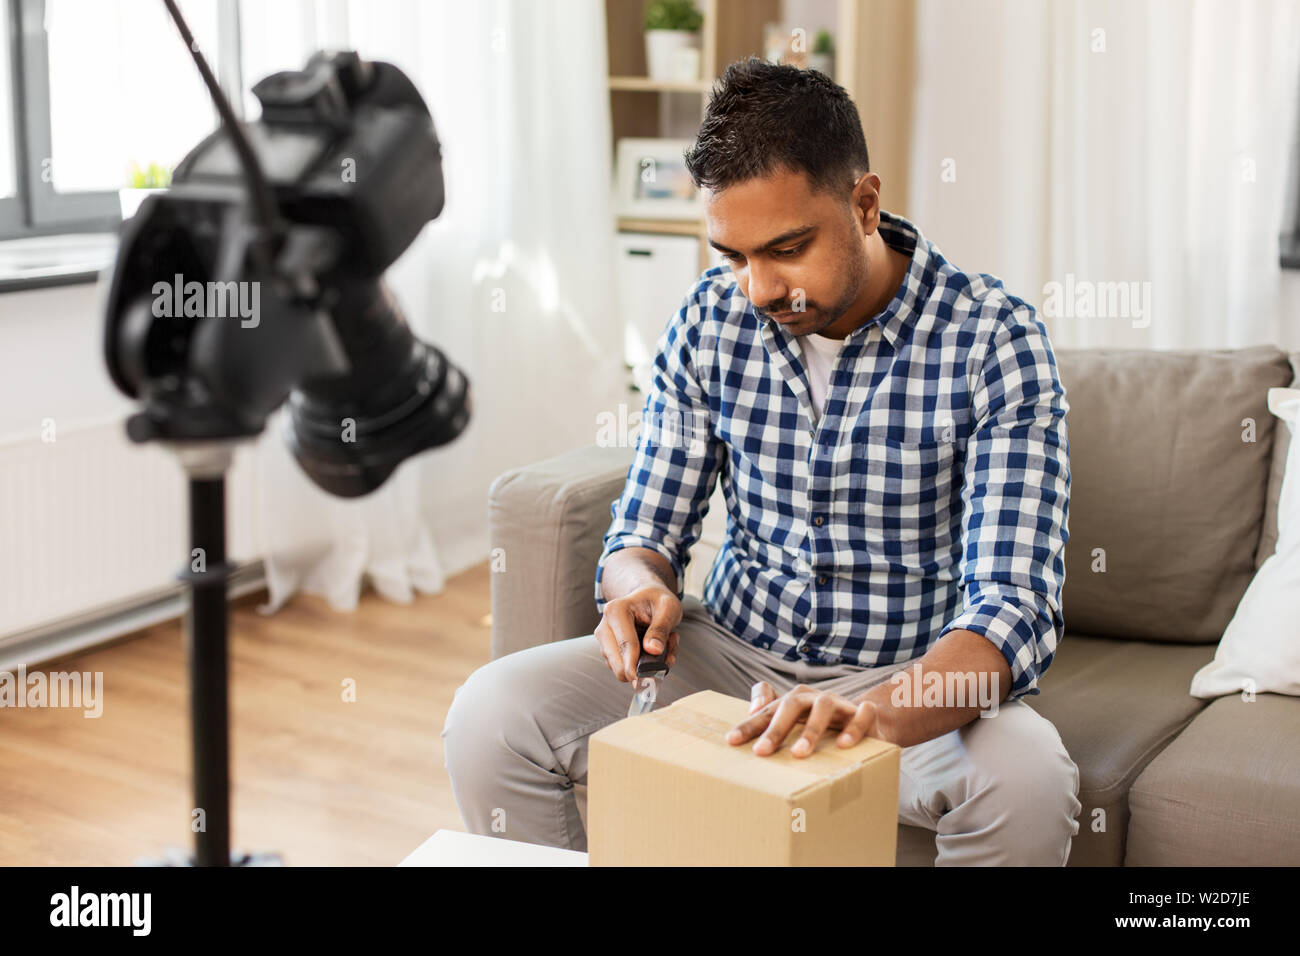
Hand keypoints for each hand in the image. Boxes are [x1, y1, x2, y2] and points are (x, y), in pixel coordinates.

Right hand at [594, 586, 680, 682]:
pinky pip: (626, 669)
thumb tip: (653, 650)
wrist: (648, 598)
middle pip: (617, 663)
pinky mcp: (610, 652)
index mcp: (616, 611)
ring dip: (646, 665)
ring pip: (622, 669)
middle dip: (642, 667)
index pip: (625, 645)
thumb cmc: (658, 601)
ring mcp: (605, 641)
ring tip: (664, 644)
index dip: (635, 665)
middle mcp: (604, 626)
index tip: (643, 681)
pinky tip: (655, 649)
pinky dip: (643, 665)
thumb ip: (661, 629)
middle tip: (668, 655)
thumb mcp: (668, 608)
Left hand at [726, 682, 880, 756]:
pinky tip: (842, 745)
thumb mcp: (793, 721)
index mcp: (793, 701)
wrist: (865, 722)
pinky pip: (862, 714)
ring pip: (824, 706)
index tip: (732, 741)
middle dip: (776, 728)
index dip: (749, 726)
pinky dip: (853, 727)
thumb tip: (750, 710)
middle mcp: (814, 698)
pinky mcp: (865, 713)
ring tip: (799, 753)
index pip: (767, 712)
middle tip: (762, 751)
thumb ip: (768, 715)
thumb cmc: (821, 724)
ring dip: (811, 730)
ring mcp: (840, 703)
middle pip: (791, 705)